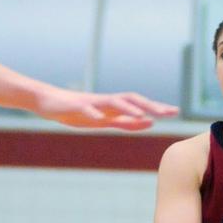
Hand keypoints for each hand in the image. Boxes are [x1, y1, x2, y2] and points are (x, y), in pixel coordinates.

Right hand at [38, 89, 177, 132]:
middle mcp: (106, 101)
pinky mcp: (75, 106)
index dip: (156, 107)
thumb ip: (125, 122)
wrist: (48, 101)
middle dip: (151, 106)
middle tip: (169, 112)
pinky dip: (94, 113)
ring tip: (142, 115)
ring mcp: (91, 102)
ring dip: (128, 108)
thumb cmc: (77, 111)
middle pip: (132, 100)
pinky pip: (86, 109)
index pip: (139, 104)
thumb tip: (149, 123)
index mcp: (113, 106)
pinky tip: (100, 119)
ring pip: (113, 102)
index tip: (174, 112)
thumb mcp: (104, 120)